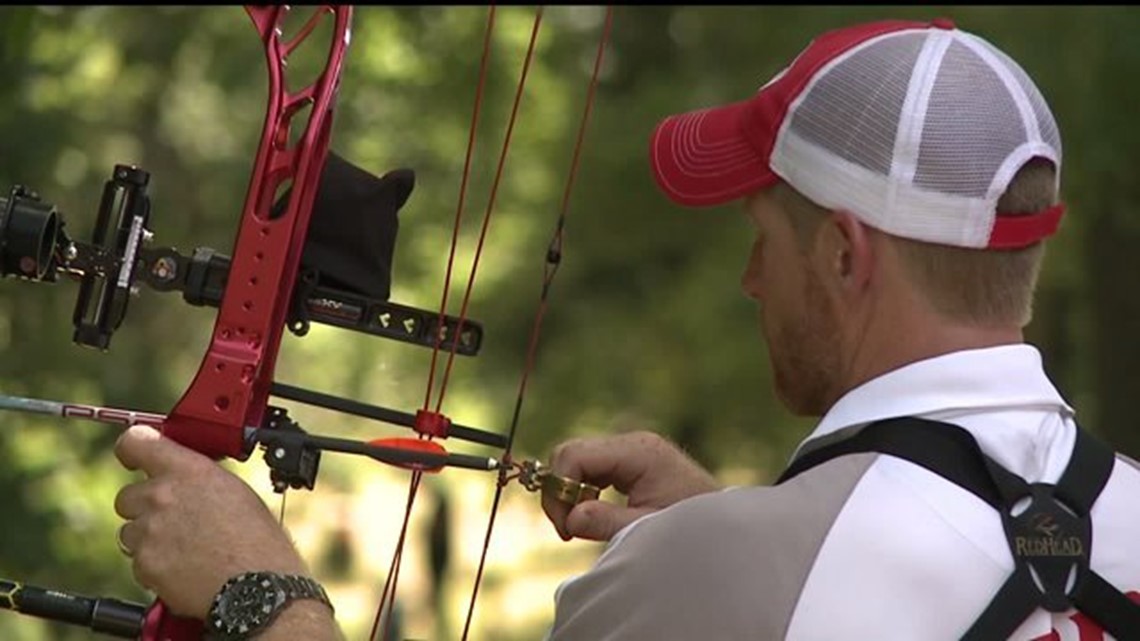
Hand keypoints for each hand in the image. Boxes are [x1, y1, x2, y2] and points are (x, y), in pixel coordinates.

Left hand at [113, 424, 308, 618]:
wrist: (257, 585)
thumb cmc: (257, 540)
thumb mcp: (235, 492)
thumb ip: (200, 480)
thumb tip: (186, 480)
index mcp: (188, 471)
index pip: (137, 443)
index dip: (132, 449)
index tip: (132, 455)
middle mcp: (162, 496)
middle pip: (128, 496)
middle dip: (145, 508)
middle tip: (173, 521)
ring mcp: (150, 531)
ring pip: (130, 532)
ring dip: (149, 539)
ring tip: (185, 550)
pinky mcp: (145, 564)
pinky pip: (139, 562)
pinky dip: (155, 567)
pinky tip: (185, 568)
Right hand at [542, 431, 720, 541]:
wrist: (723, 526)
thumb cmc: (692, 528)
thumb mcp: (648, 529)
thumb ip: (607, 522)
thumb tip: (570, 518)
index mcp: (638, 452)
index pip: (576, 455)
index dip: (560, 489)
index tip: (565, 527)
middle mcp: (632, 443)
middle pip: (572, 453)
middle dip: (561, 490)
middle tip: (567, 529)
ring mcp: (630, 450)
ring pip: (577, 460)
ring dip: (570, 492)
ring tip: (577, 526)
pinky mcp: (629, 461)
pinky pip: (590, 468)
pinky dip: (582, 491)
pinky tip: (590, 516)